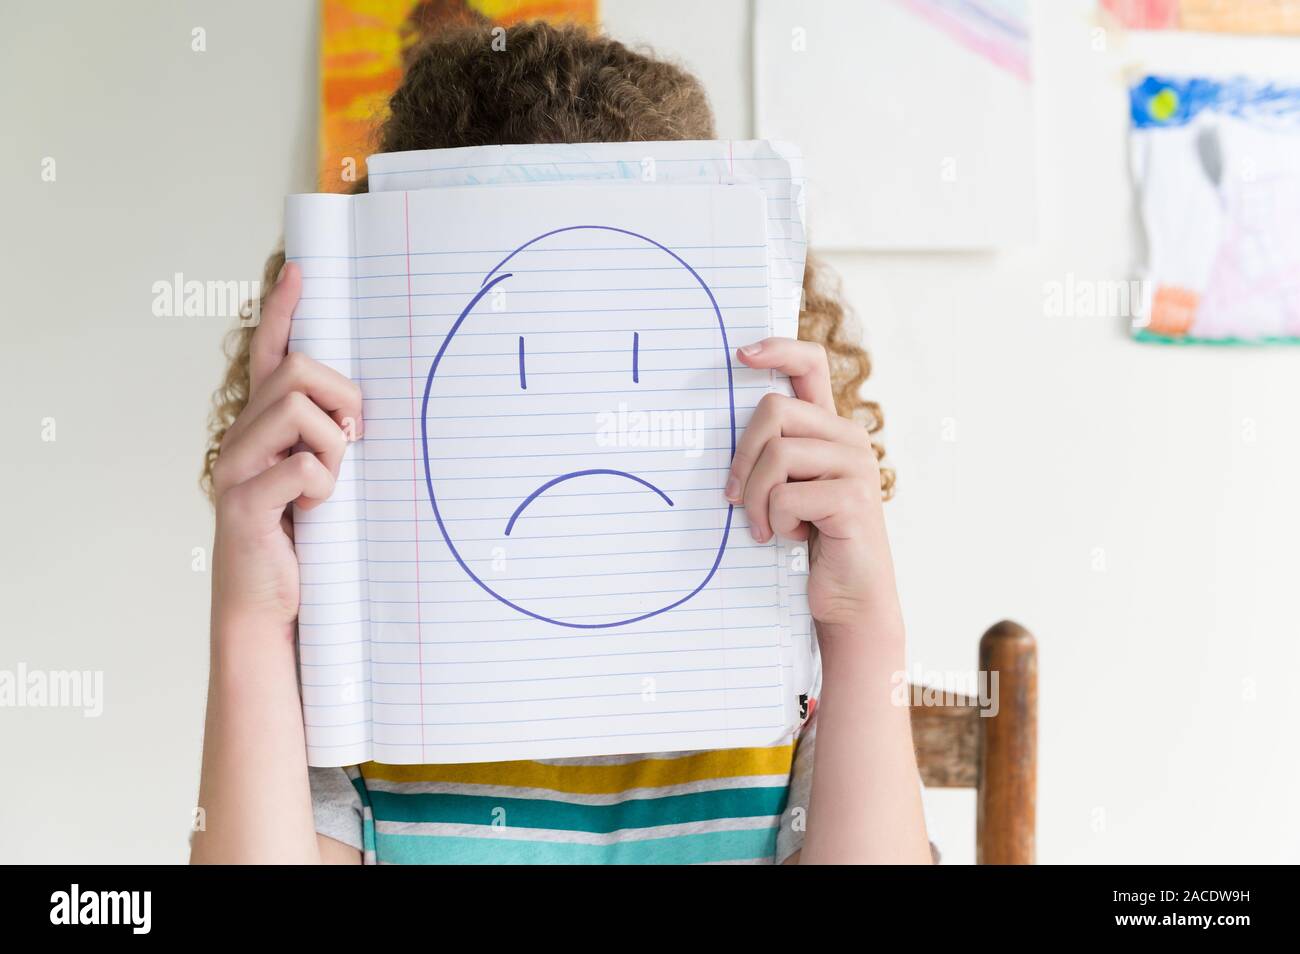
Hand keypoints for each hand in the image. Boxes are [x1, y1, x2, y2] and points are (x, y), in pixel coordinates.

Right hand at [209, 263, 362, 633]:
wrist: (269, 606)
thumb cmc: (302, 540)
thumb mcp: (322, 477)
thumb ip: (329, 438)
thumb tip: (361, 410)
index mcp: (260, 425)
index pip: (268, 352)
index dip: (284, 310)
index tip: (302, 272)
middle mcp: (240, 436)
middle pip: (296, 370)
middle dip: (340, 395)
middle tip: (352, 439)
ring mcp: (237, 467)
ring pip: (299, 411)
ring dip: (333, 446)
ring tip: (327, 485)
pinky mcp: (244, 502)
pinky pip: (304, 468)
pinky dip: (324, 488)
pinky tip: (314, 512)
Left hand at [727, 338, 900, 636]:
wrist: (849, 599)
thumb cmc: (810, 541)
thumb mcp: (787, 488)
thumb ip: (773, 453)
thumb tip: (718, 429)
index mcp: (831, 429)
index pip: (811, 364)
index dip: (777, 350)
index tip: (741, 354)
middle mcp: (848, 438)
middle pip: (773, 411)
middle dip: (742, 457)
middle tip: (736, 498)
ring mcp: (855, 466)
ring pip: (775, 455)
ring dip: (756, 499)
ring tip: (765, 526)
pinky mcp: (852, 498)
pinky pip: (785, 496)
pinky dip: (775, 523)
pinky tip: (792, 538)